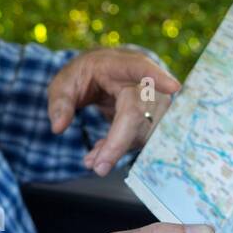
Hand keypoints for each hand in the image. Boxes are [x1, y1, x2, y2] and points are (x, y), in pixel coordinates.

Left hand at [47, 49, 180, 176]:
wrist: (101, 73)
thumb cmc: (84, 76)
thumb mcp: (63, 84)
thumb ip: (59, 103)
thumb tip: (58, 127)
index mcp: (119, 64)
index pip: (141, 68)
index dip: (158, 77)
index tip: (173, 87)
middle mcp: (142, 81)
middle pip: (138, 112)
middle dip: (119, 142)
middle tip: (98, 167)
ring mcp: (153, 100)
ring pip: (143, 131)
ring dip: (117, 149)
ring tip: (92, 160)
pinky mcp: (154, 118)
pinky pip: (142, 138)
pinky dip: (121, 149)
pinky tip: (102, 155)